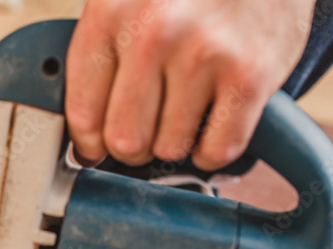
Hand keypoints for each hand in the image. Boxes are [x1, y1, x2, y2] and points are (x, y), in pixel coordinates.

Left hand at [66, 0, 315, 169]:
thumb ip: (104, 50)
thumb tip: (82, 134)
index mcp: (109, 11)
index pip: (82, 111)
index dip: (89, 142)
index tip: (96, 148)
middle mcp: (153, 31)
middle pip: (125, 139)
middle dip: (134, 147)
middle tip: (147, 132)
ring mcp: (204, 52)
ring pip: (170, 148)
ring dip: (177, 143)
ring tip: (186, 112)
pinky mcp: (250, 74)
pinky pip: (218, 150)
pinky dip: (214, 151)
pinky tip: (214, 124)